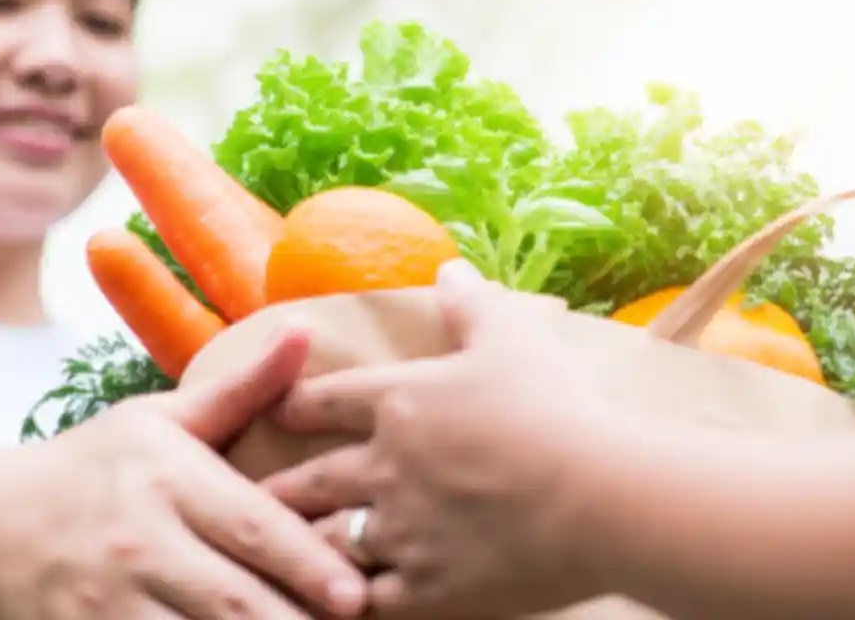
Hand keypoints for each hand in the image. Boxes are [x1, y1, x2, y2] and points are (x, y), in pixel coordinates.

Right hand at [0, 328, 367, 618]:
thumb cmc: (96, 465)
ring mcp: (105, 601)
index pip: (254, 528)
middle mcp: (140, 540)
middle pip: (236, 601)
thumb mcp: (164, 418)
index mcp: (169, 477)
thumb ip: (244, 386)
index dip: (310, 565)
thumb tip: (305, 328)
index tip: (357, 595)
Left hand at [262, 260, 622, 617]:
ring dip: (306, 547)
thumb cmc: (558, 410)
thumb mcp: (513, 339)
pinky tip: (339, 603)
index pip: (324, 401)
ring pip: (330, 543)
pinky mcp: (427, 588)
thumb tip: (448, 267)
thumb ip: (472, 304)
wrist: (600, 498)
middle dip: (279, 489)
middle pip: (311, 480)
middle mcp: (384, 467)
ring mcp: (402, 533)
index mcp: (400, 403)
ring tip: (286, 554)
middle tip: (253, 497)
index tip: (275, 410)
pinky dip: (349, 601)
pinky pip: (369, 600)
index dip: (294, 405)